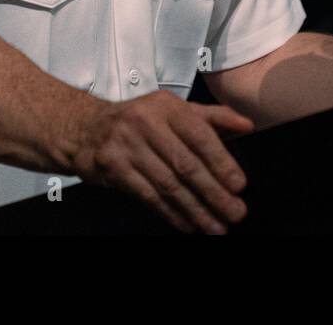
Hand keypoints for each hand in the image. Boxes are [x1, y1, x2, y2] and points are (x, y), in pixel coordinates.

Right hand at [71, 90, 253, 233]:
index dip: (221, 161)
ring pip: (167, 185)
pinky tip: (189, 225)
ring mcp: (126, 146)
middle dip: (213, 192)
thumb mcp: (173, 109)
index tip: (239, 184)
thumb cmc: (138, 119)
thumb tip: (247, 126)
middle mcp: (145, 123)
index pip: (199, 134)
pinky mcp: (113, 169)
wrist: (85, 128)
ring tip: (217, 226)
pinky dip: (171, 214)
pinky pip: (148, 196)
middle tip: (235, 212)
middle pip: (185, 164)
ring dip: (195, 209)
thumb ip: (211, 117)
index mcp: (165, 106)